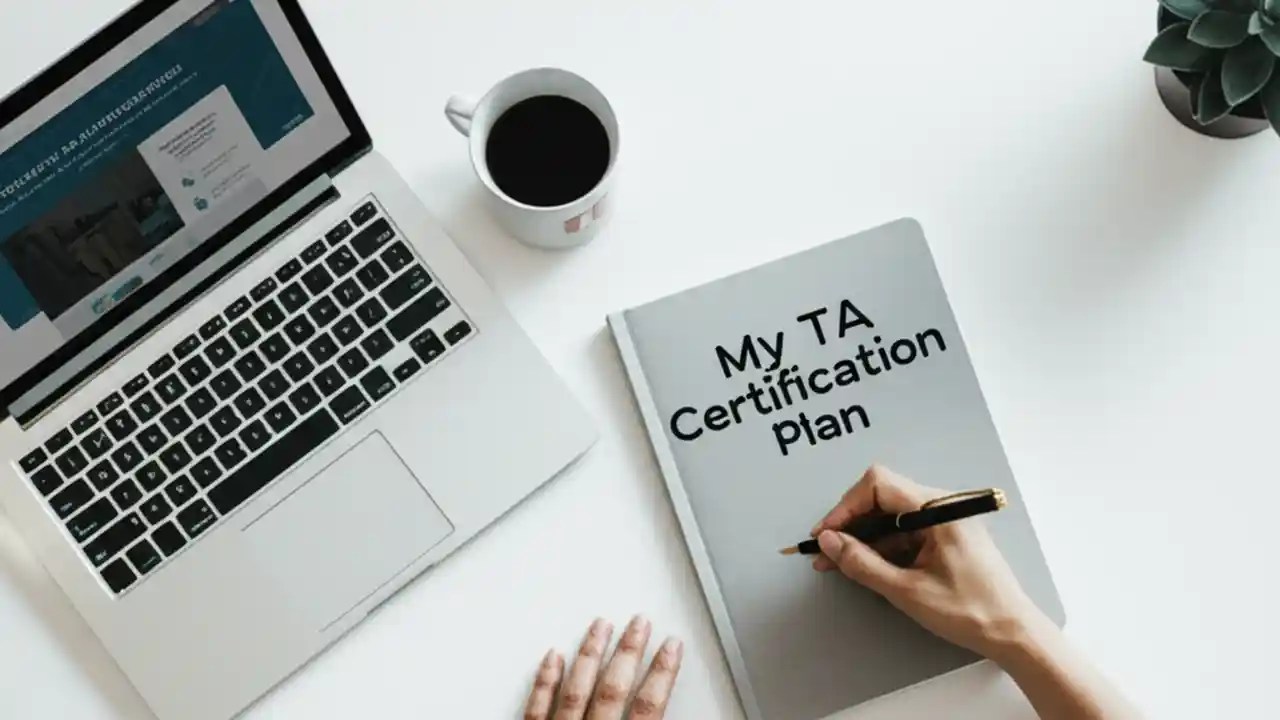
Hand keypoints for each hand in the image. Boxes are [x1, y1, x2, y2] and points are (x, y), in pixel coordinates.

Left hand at [523, 616, 683, 719]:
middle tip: (639, 622)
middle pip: (613, 689)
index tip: (672, 646)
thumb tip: (680, 713)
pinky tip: (553, 656)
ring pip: (576, 690)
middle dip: (629, 651)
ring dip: (590, 653)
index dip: (663, 673)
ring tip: (601, 624)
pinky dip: (545, 681)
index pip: (649, 706)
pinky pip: (536, 709)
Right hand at [811, 465, 1048, 660]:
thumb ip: (862, 563)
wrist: (1013, 634)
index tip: (825, 535)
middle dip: (849, 524)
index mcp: (939, 509)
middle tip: (825, 552)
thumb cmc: (970, 612)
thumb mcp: (907, 591)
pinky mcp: (945, 537)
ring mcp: (945, 521)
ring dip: (863, 539)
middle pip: (882, 498)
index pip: (878, 485)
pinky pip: (905, 532)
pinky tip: (865, 566)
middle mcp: (943, 506)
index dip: (845, 507)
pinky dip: (882, 548)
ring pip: (890, 517)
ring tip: (837, 564)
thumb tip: (829, 542)